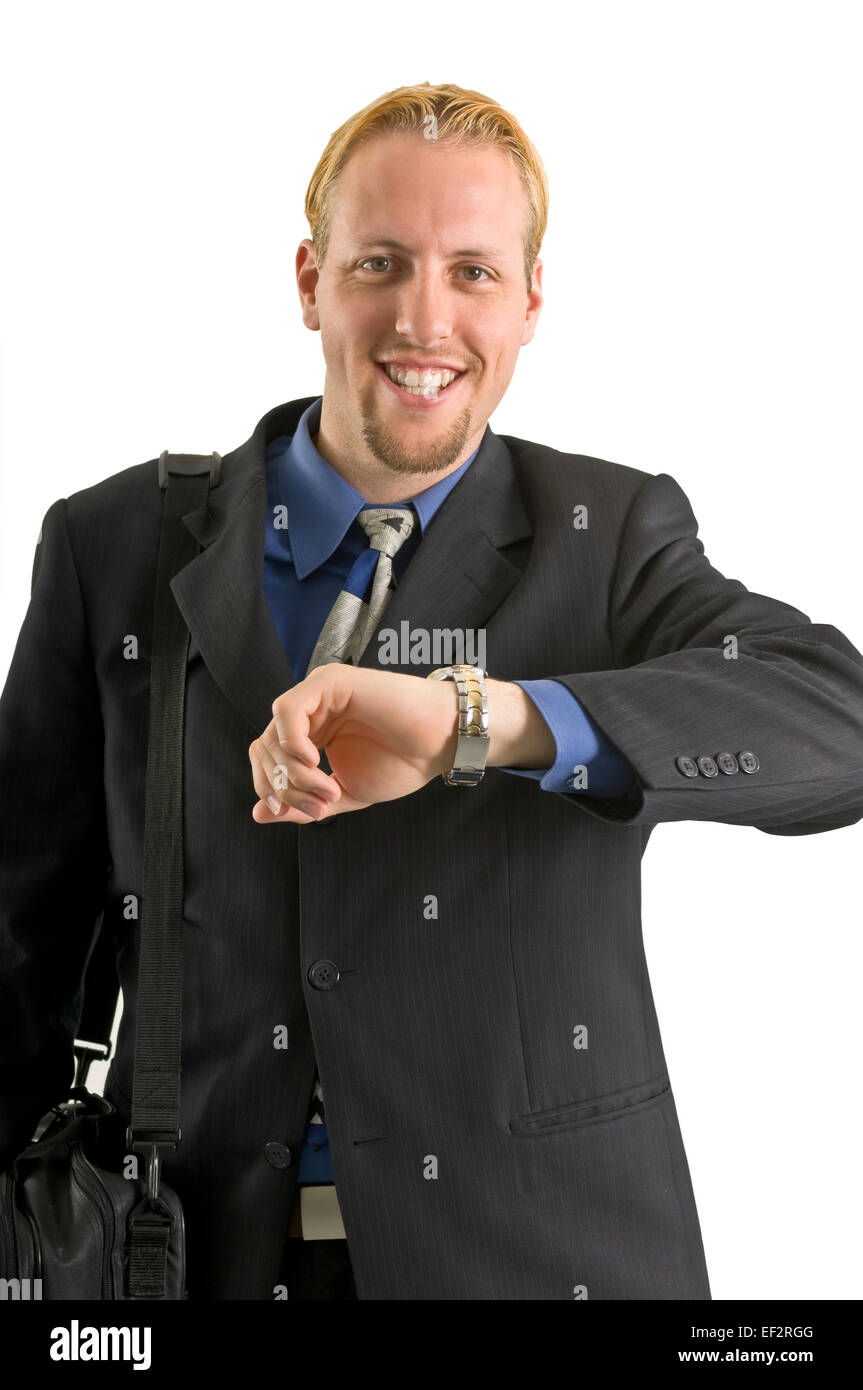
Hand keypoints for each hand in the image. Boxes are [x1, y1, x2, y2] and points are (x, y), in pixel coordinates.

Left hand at [249, 663, 460, 823]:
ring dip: (294, 773)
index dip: (272, 790)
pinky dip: (293, 743)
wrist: (440, 743)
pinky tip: (318, 761)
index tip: (301, 813)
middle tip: (320, 806)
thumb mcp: (344, 794)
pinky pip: (288, 711)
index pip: (266, 759)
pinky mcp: (329, 681)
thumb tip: (258, 814)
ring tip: (328, 790)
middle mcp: (309, 711)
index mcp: (310, 734)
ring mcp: (317, 693)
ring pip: (273, 734)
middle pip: (263, 749)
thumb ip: (302, 804)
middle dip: (285, 788)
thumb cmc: (402, 763)